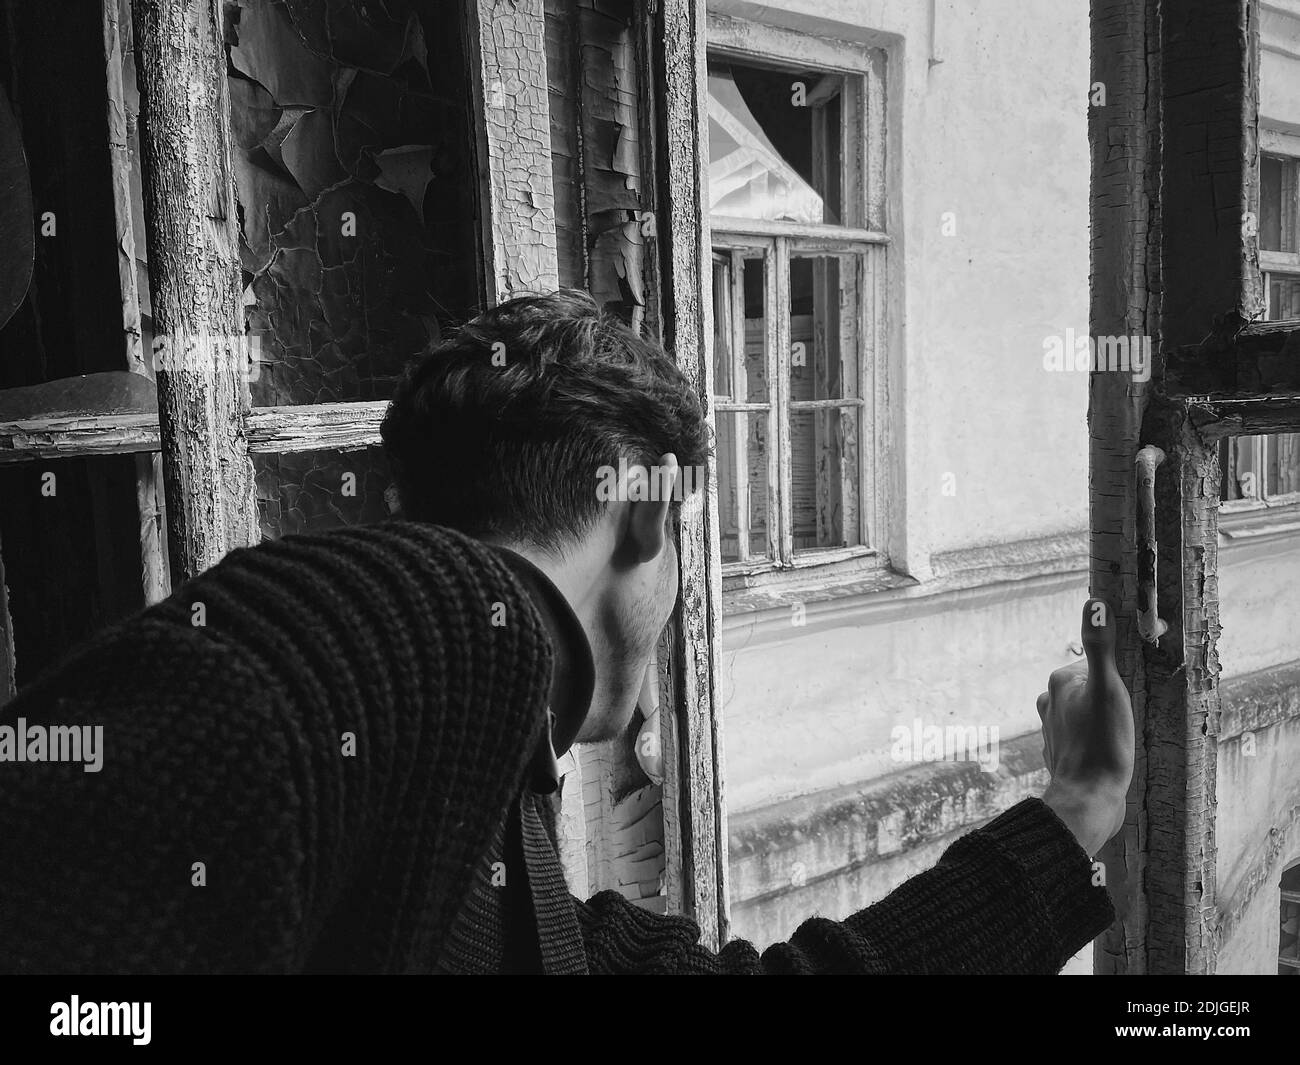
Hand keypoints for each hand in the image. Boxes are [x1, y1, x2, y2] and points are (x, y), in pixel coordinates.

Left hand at [1036, 598, 1133, 856]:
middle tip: (1127, 719)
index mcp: (1060, 683)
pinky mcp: (1062, 753)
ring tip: (1120, 737)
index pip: (1096, 665)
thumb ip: (1100, 646)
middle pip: (1092, 688)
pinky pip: (1086, 737)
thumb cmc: (1102, 744)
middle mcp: (1050, 702)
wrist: (1088, 800)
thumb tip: (1093, 601)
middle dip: (1111, 699)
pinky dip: (1099, 741)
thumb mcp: (1109, 689)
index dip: (1118, 677)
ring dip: (1106, 720)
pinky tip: (1111, 753)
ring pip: (1088, 713)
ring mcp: (1054, 729)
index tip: (1129, 694)